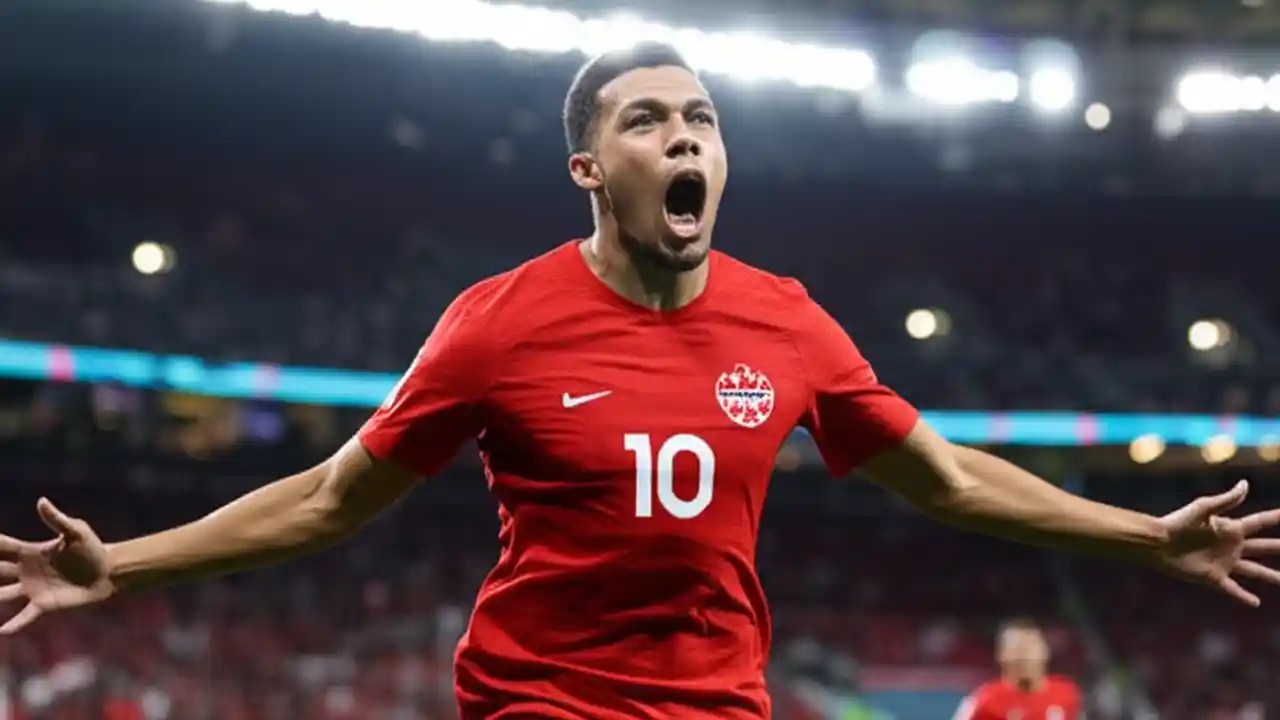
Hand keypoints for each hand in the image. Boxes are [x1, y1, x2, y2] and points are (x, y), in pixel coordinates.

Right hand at [0, 498, 115, 633]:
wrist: (108, 572)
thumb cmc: (92, 549)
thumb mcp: (75, 531)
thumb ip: (56, 519)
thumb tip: (41, 501)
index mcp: (31, 552)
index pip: (2, 547)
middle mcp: (26, 572)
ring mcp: (33, 589)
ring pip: (3, 595)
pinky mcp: (44, 604)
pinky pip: (24, 617)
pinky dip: (13, 625)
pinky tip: (1, 632)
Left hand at [1158, 480, 1279, 606]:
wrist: (1158, 543)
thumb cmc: (1178, 523)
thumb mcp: (1203, 508)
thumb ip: (1226, 500)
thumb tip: (1245, 484)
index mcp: (1230, 528)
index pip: (1259, 522)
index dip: (1274, 518)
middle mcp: (1231, 546)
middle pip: (1263, 547)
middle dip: (1278, 547)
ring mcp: (1224, 563)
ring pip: (1254, 571)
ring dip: (1271, 576)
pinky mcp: (1213, 578)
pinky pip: (1232, 589)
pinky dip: (1243, 596)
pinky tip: (1256, 603)